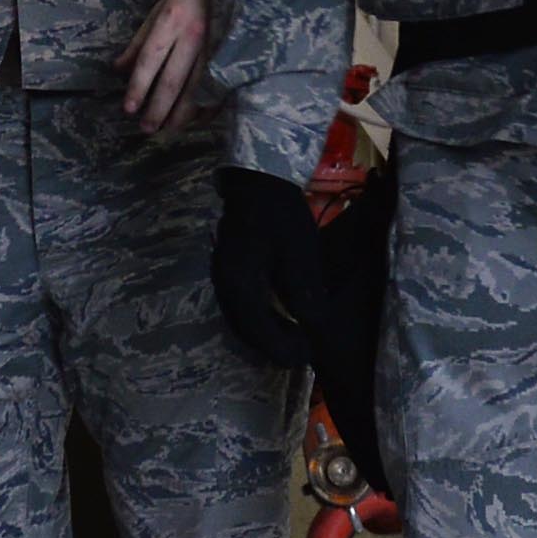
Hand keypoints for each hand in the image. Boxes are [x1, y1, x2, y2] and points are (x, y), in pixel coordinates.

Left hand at [115, 0, 217, 132]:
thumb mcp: (161, 7)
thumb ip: (140, 40)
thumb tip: (118, 69)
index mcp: (172, 19)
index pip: (150, 59)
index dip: (138, 86)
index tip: (129, 109)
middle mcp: (194, 35)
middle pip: (172, 81)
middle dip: (158, 109)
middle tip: (146, 129)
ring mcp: (217, 48)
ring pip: (196, 90)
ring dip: (181, 115)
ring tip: (168, 130)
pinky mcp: (234, 56)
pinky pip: (219, 89)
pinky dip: (206, 108)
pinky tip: (195, 120)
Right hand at [210, 170, 322, 369]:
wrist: (257, 179)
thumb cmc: (280, 214)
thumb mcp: (299, 251)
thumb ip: (304, 290)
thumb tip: (313, 326)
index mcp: (240, 283)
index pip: (258, 332)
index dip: (282, 350)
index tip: (306, 358)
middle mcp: (225, 286)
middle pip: (246, 331)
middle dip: (274, 346)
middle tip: (303, 352)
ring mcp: (223, 278)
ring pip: (242, 320)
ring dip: (267, 334)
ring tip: (295, 338)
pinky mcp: (229, 271)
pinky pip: (242, 306)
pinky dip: (260, 319)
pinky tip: (281, 316)